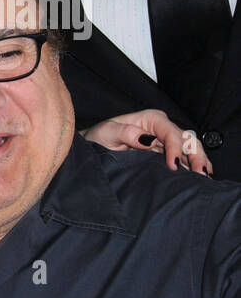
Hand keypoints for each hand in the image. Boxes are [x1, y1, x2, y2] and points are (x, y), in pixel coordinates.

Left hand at [81, 109, 211, 175]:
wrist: (93, 147)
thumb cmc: (99, 137)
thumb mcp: (107, 132)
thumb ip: (126, 133)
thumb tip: (148, 140)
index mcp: (151, 119)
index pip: (170, 132)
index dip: (175, 148)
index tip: (173, 165)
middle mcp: (162, 128)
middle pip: (187, 139)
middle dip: (196, 155)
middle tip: (199, 174)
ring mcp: (166, 141)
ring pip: (190, 149)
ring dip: (198, 161)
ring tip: (203, 177)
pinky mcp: (165, 154)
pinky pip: (184, 159)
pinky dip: (192, 166)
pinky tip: (198, 177)